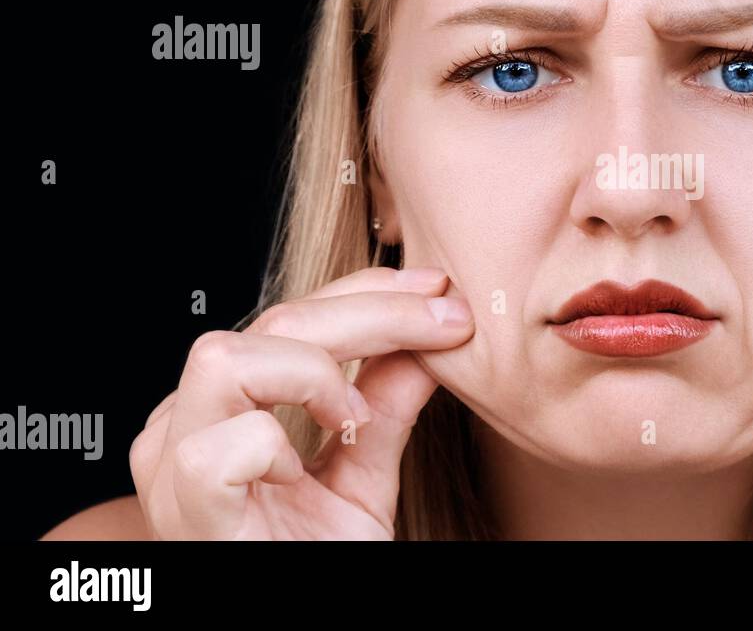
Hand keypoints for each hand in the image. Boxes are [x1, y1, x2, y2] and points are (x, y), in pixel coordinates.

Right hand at [129, 266, 473, 538]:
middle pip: (273, 321)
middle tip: (447, 322)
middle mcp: (184, 425)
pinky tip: (304, 470)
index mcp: (223, 407)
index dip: (368, 292)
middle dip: (374, 312)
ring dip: (314, 372)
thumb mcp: (361, 480)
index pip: (291, 315)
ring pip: (226, 358)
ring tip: (354, 417)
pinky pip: (222, 447)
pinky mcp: (183, 511)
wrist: (292, 627)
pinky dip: (276, 446)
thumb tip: (432, 338)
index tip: (438, 288)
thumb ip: (386, 411)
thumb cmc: (310, 562)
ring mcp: (172, 466)